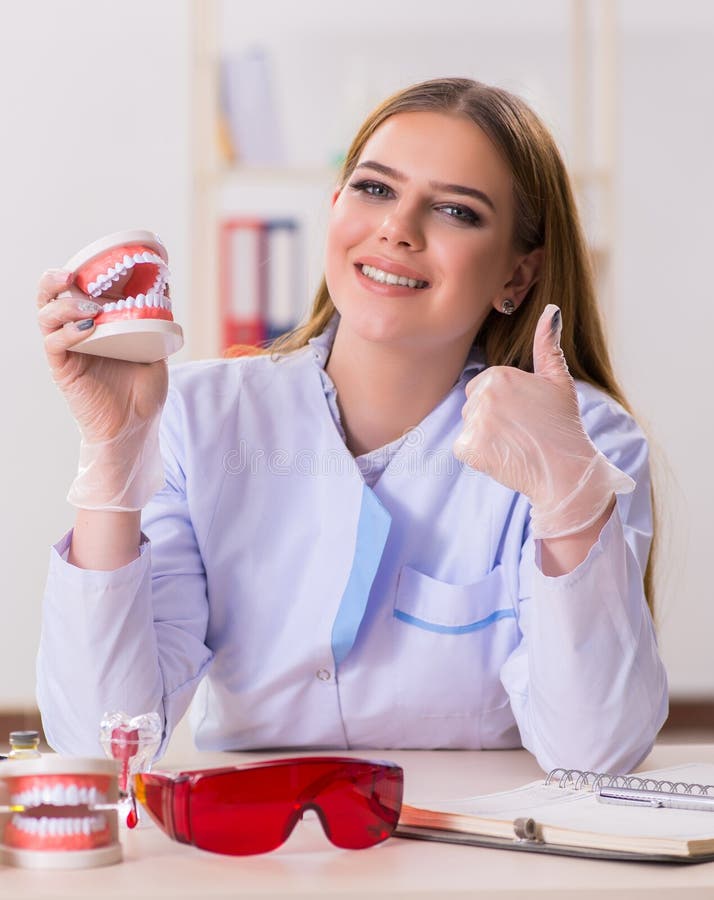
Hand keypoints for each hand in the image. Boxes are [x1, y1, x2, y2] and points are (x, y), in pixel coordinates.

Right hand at [37, 269, 167, 509]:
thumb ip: (156, 319)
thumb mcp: (156, 348)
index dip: (85, 272)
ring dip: (64, 304)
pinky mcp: (62, 367)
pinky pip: (54, 343)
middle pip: (51, 295)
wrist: (136, 427)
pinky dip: (68, 331)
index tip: (103, 260)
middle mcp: (76, 330)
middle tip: (73, 273)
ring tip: (89, 306)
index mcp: (96, 322)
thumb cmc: (144, 390)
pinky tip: (87, 328)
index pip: (80, 288)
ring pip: (46, 314)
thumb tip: (166, 286)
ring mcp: (67, 348)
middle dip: (56, 278)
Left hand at [453, 304, 633, 537]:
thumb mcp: (558, 380)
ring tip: (514, 442)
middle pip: (472, 404)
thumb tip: (550, 310)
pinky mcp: (467, 448)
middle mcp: (482, 395)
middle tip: (520, 429)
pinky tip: (503, 456)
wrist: (565, 470)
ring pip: (468, 425)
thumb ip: (547, 344)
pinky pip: (463, 447)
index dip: (503, 402)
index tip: (524, 414)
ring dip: (484, 435)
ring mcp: (473, 422)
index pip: (482, 386)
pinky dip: (479, 455)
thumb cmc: (563, 424)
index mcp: (499, 375)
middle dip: (490, 416)